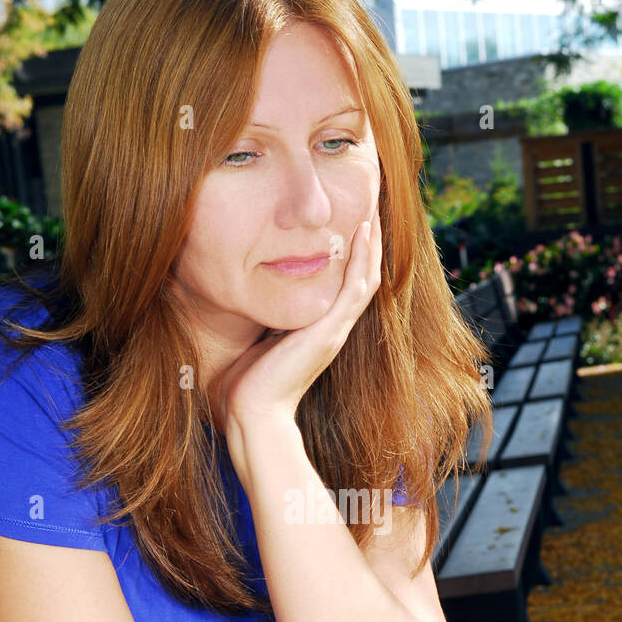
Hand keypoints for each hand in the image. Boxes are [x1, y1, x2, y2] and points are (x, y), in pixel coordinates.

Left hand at [213, 209, 381, 439]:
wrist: (252, 414)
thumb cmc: (247, 386)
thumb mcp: (258, 342)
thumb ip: (264, 322)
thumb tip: (249, 300)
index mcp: (318, 331)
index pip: (344, 286)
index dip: (352, 256)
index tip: (351, 223)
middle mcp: (333, 330)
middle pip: (362, 278)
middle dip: (368, 243)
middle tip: (372, 207)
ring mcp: (334, 331)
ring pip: (365, 278)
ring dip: (371, 244)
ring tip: (374, 210)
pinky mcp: (329, 332)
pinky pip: (353, 288)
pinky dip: (360, 259)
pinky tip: (361, 231)